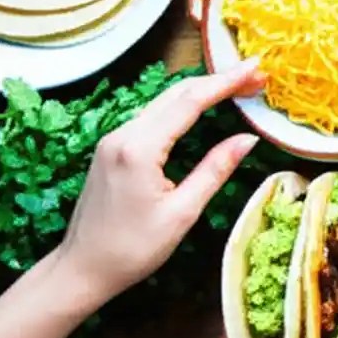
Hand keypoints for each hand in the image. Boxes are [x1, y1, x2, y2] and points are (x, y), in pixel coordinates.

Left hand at [55, 60, 264, 301]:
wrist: (81, 269)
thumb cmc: (132, 249)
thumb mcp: (182, 212)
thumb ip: (215, 169)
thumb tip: (248, 138)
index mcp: (140, 148)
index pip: (190, 101)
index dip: (227, 81)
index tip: (257, 67)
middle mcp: (123, 134)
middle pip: (177, 94)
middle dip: (218, 81)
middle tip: (257, 78)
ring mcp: (114, 139)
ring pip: (164, 102)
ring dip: (201, 92)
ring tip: (238, 89)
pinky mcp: (113, 148)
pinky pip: (153, 116)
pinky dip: (183, 107)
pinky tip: (202, 108)